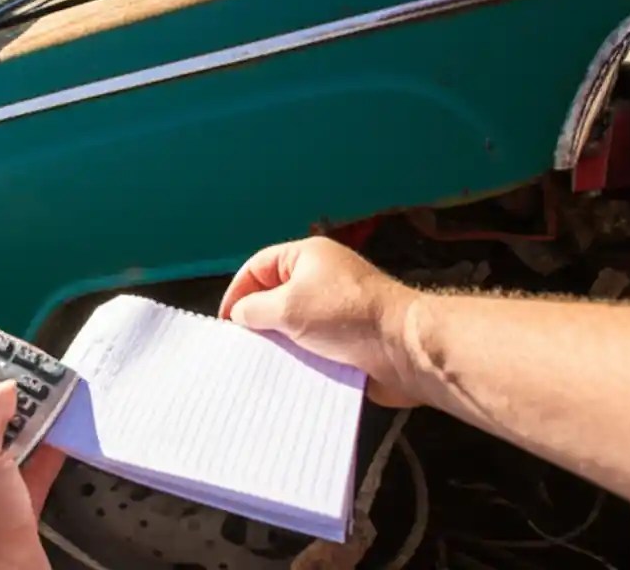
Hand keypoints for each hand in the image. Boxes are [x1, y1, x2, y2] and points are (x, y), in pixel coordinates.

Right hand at [218, 236, 422, 406]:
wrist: (404, 349)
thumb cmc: (346, 315)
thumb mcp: (288, 306)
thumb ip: (254, 309)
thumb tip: (241, 316)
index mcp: (307, 257)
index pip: (258, 267)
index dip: (238, 291)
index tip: (225, 323)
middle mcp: (320, 278)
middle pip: (274, 296)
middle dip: (257, 320)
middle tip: (241, 345)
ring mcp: (335, 309)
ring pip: (292, 325)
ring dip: (278, 343)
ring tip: (261, 362)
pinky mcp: (346, 338)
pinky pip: (311, 345)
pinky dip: (299, 358)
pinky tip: (286, 373)